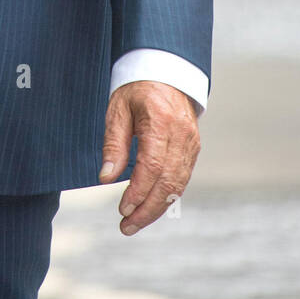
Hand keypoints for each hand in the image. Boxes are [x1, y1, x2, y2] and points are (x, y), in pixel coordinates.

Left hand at [98, 80, 200, 235]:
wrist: (166, 72)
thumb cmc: (137, 89)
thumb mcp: (117, 110)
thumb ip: (114, 143)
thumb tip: (106, 178)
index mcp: (161, 122)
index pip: (152, 166)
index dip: (138, 192)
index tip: (122, 209)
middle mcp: (181, 135)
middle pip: (168, 182)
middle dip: (147, 209)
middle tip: (126, 226)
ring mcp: (191, 143)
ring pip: (178, 185)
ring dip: (157, 208)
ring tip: (135, 223)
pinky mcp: (194, 148)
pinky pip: (182, 178)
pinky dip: (167, 197)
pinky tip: (150, 208)